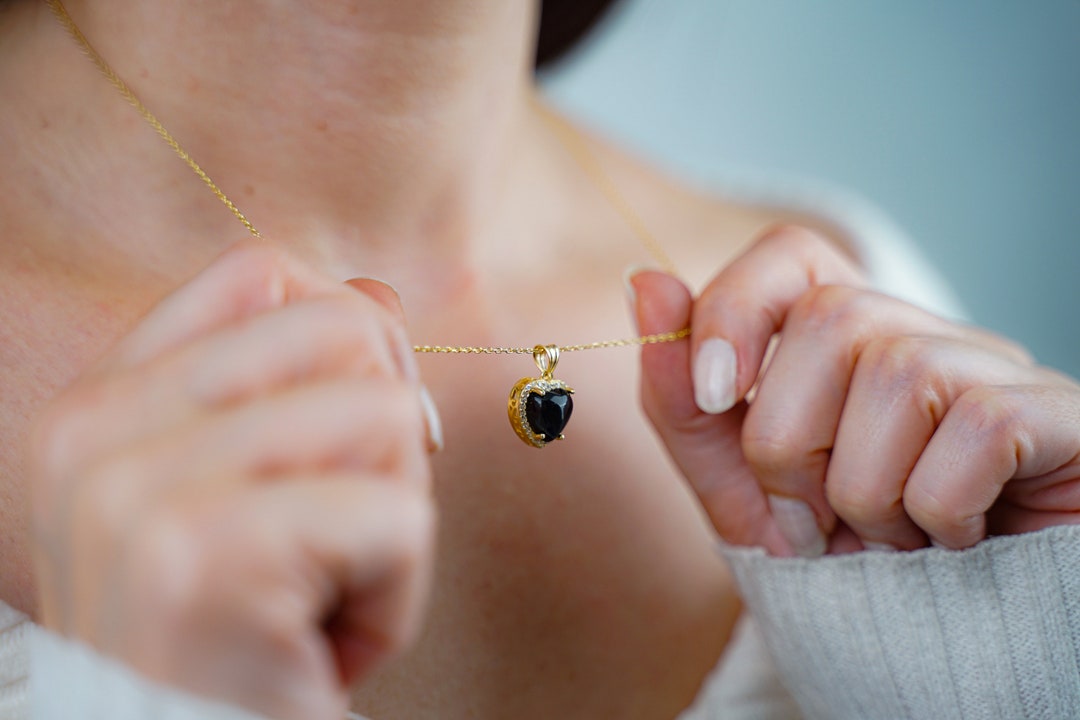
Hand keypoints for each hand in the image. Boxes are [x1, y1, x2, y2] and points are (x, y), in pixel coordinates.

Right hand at [30, 242, 438, 719]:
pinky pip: (399, 518)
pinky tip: (331, 643)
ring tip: (328, 590)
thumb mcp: (245, 494)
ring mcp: (138, 495)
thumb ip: (296, 384)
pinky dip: (399, 594)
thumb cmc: (236, 636)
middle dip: (387, 434)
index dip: (346, 335)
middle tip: (343, 527)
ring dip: (395, 519)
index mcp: (98, 408)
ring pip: (387, 411)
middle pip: (340, 325)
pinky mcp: (208, 559)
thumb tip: (374, 295)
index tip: (352, 429)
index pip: (259, 271)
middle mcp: (94, 437)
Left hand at [630, 226, 1079, 556]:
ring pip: (900, 375)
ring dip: (865, 491)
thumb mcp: (737, 487)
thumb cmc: (837, 554)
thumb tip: (646, 284)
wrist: (933, 645)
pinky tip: (952, 537)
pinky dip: (938, 509)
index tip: (715, 397)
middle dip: (792, 441)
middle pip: (833, 318)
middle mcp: (925, 335)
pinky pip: (979, 429)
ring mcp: (998, 370)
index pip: (790, 253)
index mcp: (844, 342)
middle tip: (816, 516)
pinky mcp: (1059, 416)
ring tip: (887, 535)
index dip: (737, 309)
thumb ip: (684, 397)